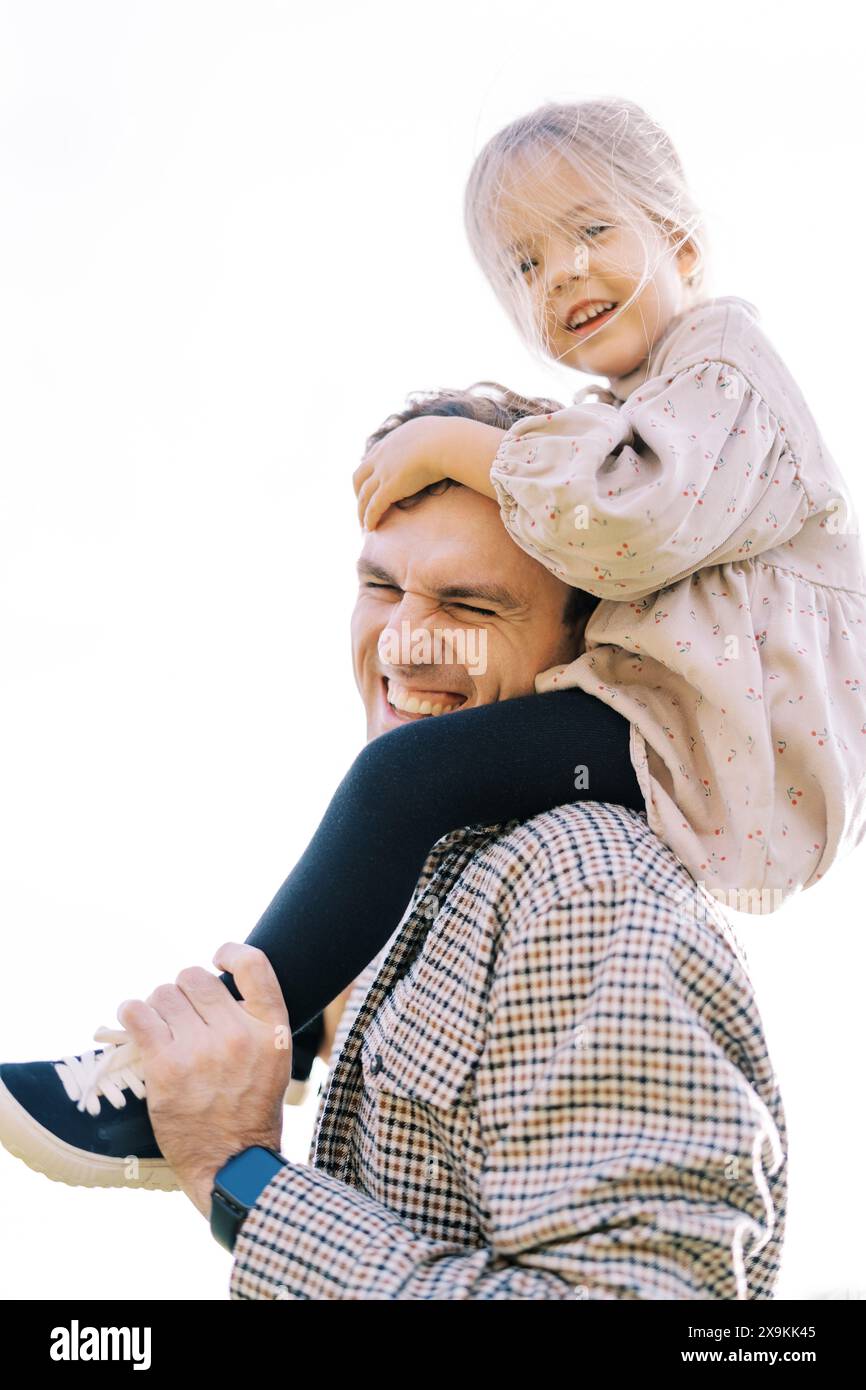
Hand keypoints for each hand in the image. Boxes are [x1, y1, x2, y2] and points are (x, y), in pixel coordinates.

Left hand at [117, 943, 292, 1218]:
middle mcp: (237, 1034)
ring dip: (159, 1004)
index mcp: (270, 1029)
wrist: (233, 1163)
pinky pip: (138, 1015)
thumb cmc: (251, 1109)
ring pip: (164, 993)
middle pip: (197, 977)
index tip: (218, 957)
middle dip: (185, 990)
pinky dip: (132, 1012)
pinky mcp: (166, 1067)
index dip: (231, 952)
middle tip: (183, 1012)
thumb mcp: (273, 1059)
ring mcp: (200, 1050)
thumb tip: (216, 982)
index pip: (254, 964)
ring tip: (161, 1024)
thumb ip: (254, 1020)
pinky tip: (135, 1018)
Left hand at [353, 415, 504, 529]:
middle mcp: (382, 454)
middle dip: (359, 492)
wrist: (450, 442)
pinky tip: (370, 529)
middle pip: (359, 476)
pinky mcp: (388, 488)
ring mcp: (383, 471)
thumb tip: (458, 446)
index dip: (370, 473)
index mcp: (394, 440)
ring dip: (362, 511)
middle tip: (364, 506)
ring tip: (364, 525)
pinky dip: (369, 518)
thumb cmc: (454, 438)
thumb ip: (440, 441)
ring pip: (363, 495)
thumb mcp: (441, 433)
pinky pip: (373, 507)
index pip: (373, 457)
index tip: (373, 485)